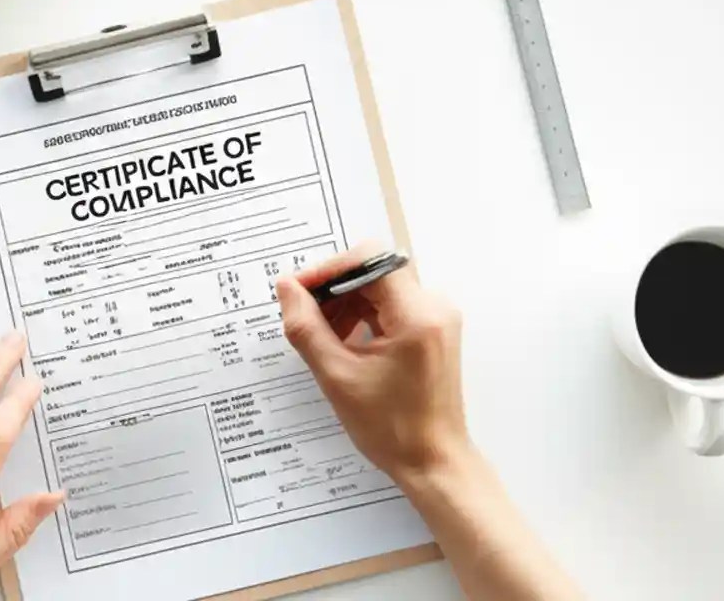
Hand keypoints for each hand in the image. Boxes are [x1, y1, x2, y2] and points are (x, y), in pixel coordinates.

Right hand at [275, 243, 468, 484]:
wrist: (433, 462)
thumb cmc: (391, 427)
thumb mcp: (336, 376)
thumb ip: (306, 327)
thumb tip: (286, 288)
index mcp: (418, 315)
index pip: (368, 260)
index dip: (328, 270)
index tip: (298, 292)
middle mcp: (434, 307)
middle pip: (373, 272)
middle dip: (333, 290)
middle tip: (303, 318)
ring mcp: (437, 319)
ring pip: (379, 289)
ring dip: (346, 305)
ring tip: (321, 337)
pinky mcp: (433, 331)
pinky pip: (391, 307)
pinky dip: (362, 317)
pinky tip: (343, 343)